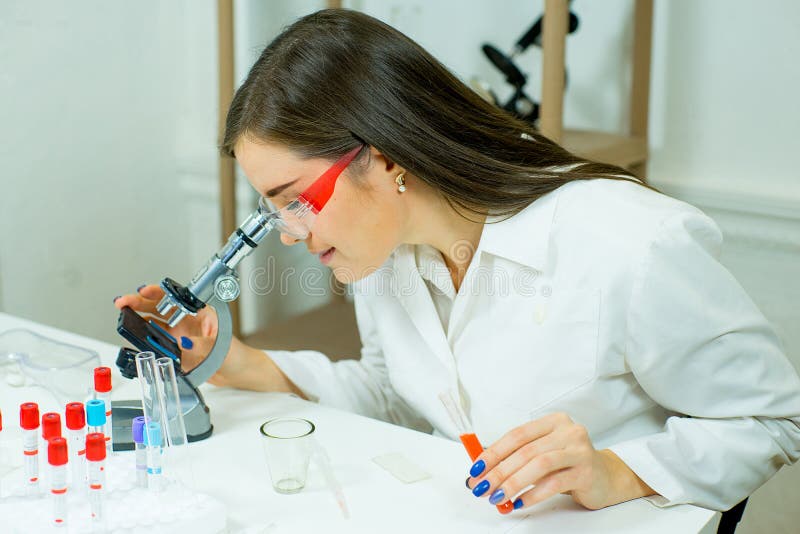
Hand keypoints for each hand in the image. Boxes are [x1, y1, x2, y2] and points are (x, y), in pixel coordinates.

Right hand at [113, 284, 231, 385]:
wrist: (237, 372)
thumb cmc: (235, 354)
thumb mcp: (221, 347)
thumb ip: (202, 345)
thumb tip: (184, 344)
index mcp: (199, 312)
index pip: (176, 297)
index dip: (158, 292)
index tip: (144, 290)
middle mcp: (186, 321)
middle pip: (158, 307)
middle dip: (139, 302)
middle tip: (122, 302)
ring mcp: (178, 335)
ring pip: (152, 323)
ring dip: (137, 319)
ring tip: (123, 317)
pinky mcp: (174, 350)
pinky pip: (154, 343)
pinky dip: (142, 340)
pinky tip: (132, 337)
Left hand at [466, 412, 654, 510]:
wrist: (605, 478)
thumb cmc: (567, 465)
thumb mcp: (542, 454)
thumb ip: (517, 458)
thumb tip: (482, 471)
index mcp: (552, 422)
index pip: (517, 435)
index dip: (494, 451)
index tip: (477, 468)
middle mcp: (567, 431)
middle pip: (526, 451)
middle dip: (499, 471)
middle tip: (482, 487)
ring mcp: (579, 450)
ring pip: (539, 465)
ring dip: (513, 483)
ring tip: (497, 497)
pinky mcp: (586, 471)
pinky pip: (554, 483)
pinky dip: (533, 494)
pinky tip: (519, 502)